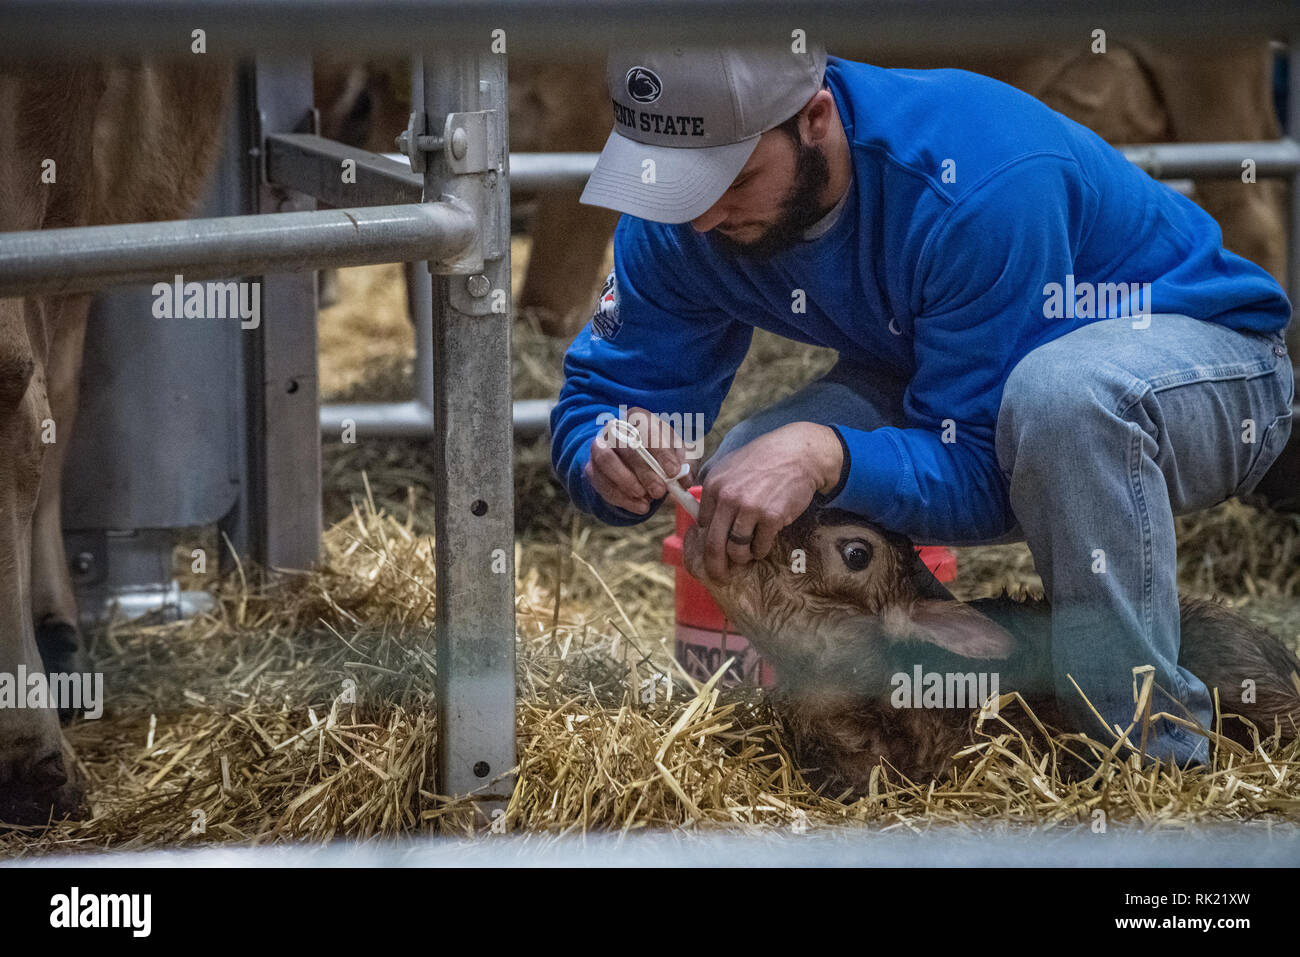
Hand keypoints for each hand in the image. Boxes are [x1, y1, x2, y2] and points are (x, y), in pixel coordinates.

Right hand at [585, 406, 690, 513]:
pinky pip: (601, 482)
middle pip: (626, 445)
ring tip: (646, 500)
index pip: (647, 428)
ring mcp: (600, 447)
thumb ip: (684, 464)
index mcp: (638, 418)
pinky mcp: (591, 468)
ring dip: (626, 482)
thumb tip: (684, 480)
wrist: (632, 463)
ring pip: (606, 460)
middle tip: (659, 491)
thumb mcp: (676, 454)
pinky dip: (621, 498)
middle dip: (644, 471)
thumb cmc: (659, 454)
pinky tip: (640, 507)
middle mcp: (615, 428)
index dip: (660, 450)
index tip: (673, 471)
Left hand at [697, 422, 842, 578]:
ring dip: (741, 558)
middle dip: (715, 565)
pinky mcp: (771, 517)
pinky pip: (760, 546)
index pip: (702, 524)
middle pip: (714, 543)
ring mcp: (749, 508)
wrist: (798, 454)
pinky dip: (760, 550)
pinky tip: (763, 544)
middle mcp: (728, 497)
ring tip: (747, 555)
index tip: (711, 551)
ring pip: (736, 549)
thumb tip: (705, 518)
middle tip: (719, 576)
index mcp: (714, 485)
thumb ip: (717, 489)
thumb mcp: (731, 466)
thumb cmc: (764, 460)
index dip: (706, 540)